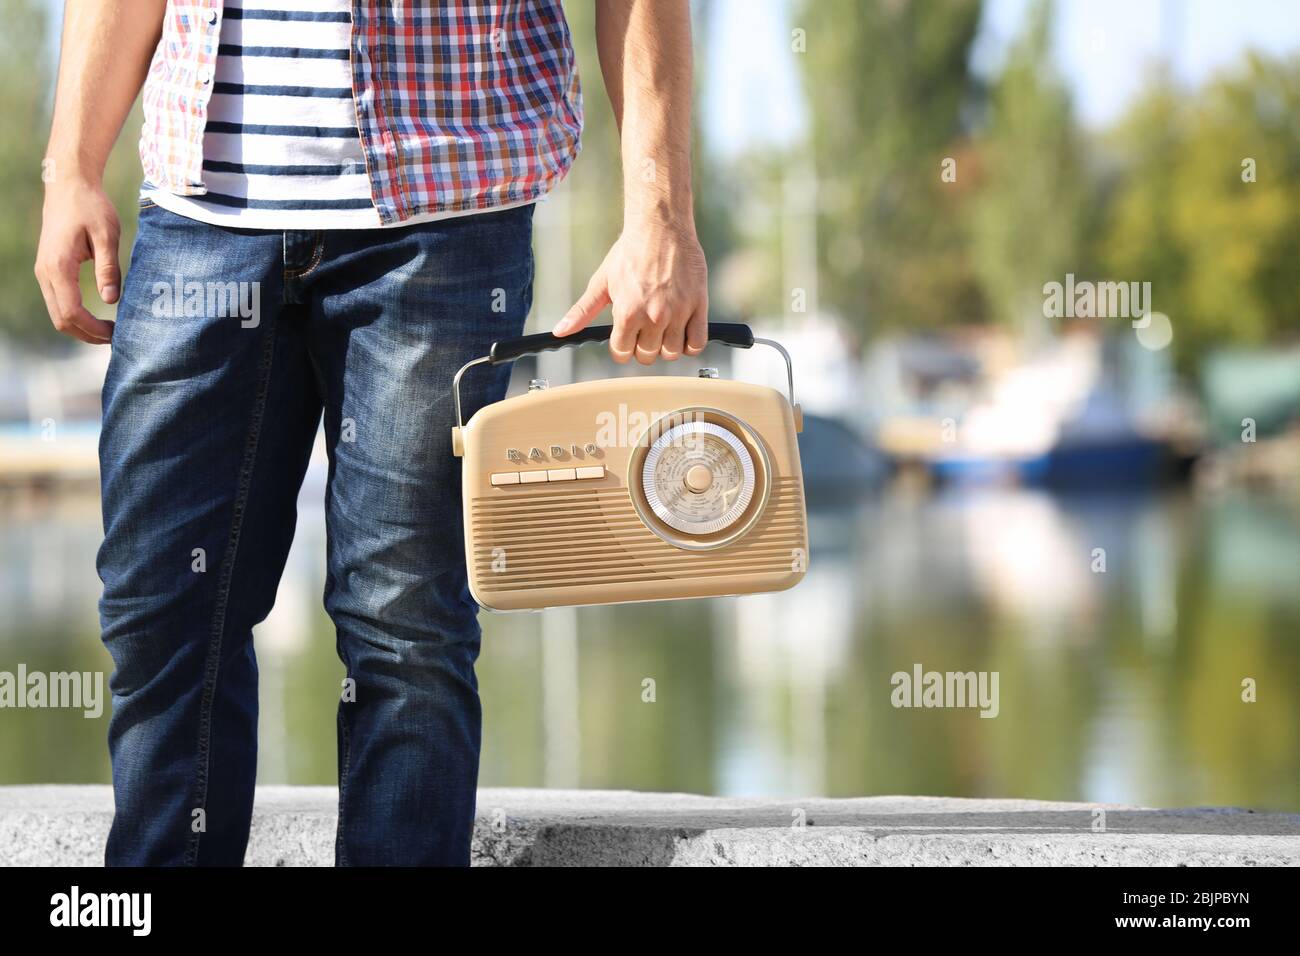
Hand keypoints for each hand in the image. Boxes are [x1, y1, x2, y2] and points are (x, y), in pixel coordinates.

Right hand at [34, 176, 119, 343]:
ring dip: (81, 327)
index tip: (117, 334)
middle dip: (87, 335)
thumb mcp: (107, 235)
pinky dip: (76, 315)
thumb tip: (110, 301)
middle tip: (116, 338)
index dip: (94, 330)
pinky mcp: (48, 270)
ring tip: (110, 331)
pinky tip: (97, 316)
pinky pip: (58, 302)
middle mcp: (45, 273)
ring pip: (57, 313)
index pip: (72, 312)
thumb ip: (108, 269)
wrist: (68, 185)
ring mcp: (43, 272)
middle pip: (61, 320)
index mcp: (58, 267)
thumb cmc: (91, 206)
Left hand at [554, 219, 707, 364]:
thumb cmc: (628, 253)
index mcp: (627, 313)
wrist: (661, 227)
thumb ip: (582, 311)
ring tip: (662, 329)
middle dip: (642, 347)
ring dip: (665, 346)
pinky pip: (697, 343)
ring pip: (672, 353)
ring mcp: (678, 312)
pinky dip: (690, 344)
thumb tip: (559, 332)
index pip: (622, 353)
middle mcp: (653, 316)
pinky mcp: (698, 306)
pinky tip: (681, 331)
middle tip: (643, 328)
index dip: (621, 347)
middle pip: (647, 356)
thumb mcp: (601, 282)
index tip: (625, 336)